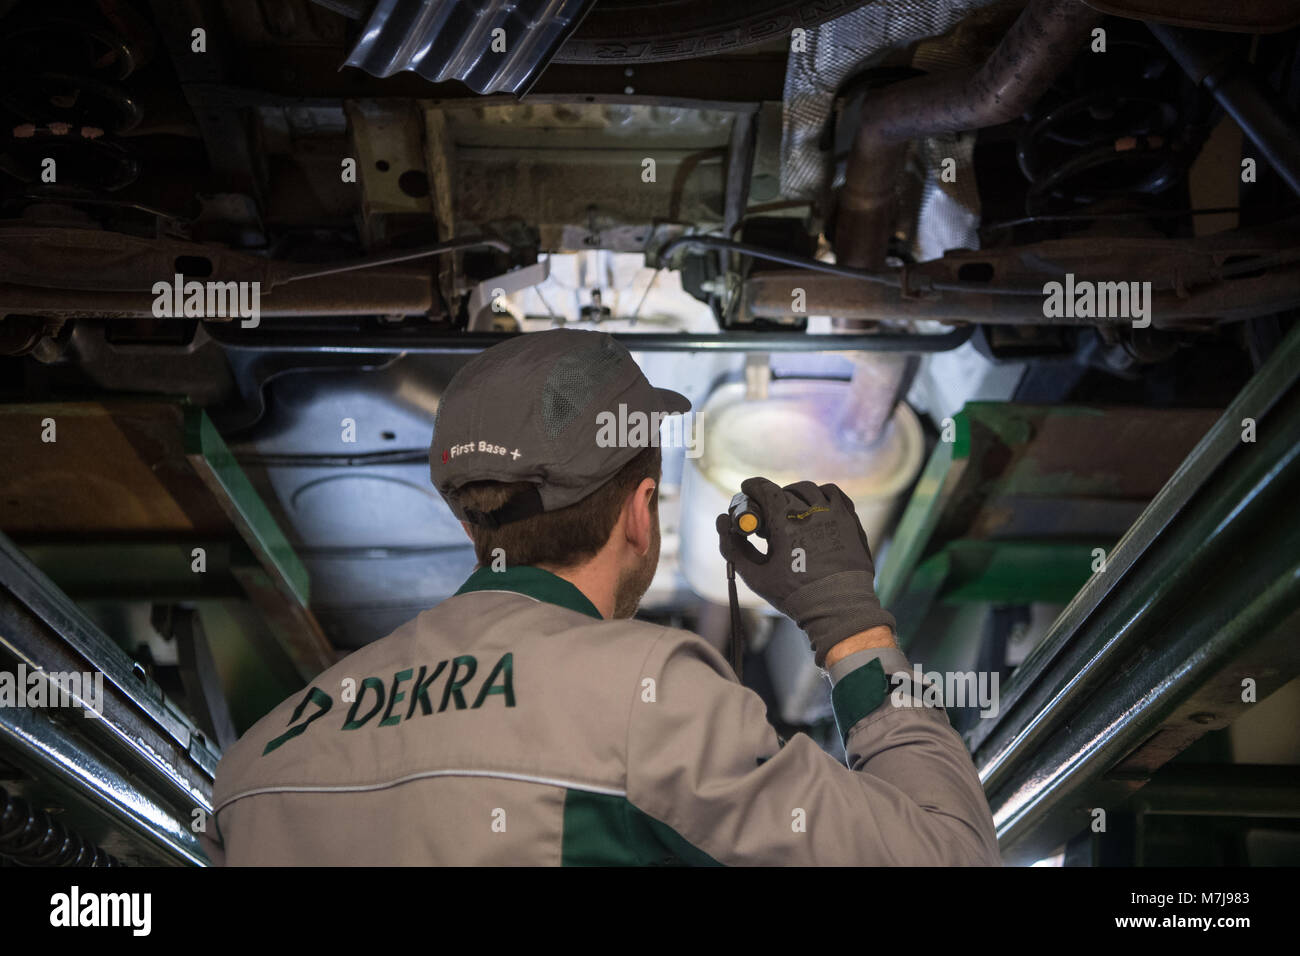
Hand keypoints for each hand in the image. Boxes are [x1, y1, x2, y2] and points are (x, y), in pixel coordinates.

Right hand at [716, 477, 895, 667]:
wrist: (838, 609)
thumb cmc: (794, 595)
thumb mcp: (755, 576)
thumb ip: (733, 548)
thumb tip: (721, 521)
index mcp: (786, 522)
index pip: (765, 489)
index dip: (752, 487)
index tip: (747, 489)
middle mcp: (811, 512)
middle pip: (784, 491)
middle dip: (771, 499)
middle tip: (766, 518)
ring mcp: (834, 514)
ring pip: (809, 490)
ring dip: (794, 495)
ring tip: (790, 513)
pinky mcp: (850, 520)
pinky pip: (833, 494)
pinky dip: (820, 495)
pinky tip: (814, 509)